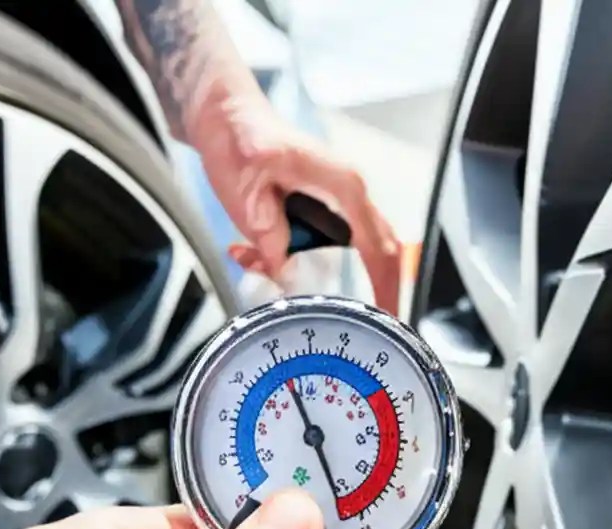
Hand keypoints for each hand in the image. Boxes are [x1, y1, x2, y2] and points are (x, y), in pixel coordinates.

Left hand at [188, 94, 402, 313]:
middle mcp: (347, 195)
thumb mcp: (247, 191)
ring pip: (344, 253)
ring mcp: (335, 202)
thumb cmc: (241, 138)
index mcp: (343, 187)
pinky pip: (316, 246)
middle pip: (379, 253)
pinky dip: (289, 261)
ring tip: (267, 272)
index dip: (385, 287)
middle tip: (366, 327)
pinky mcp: (318, 209)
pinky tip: (251, 256)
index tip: (386, 317)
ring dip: (313, 274)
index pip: (379, 246)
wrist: (225, 118)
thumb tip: (282, 268)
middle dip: (373, 291)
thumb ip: (269, 233)